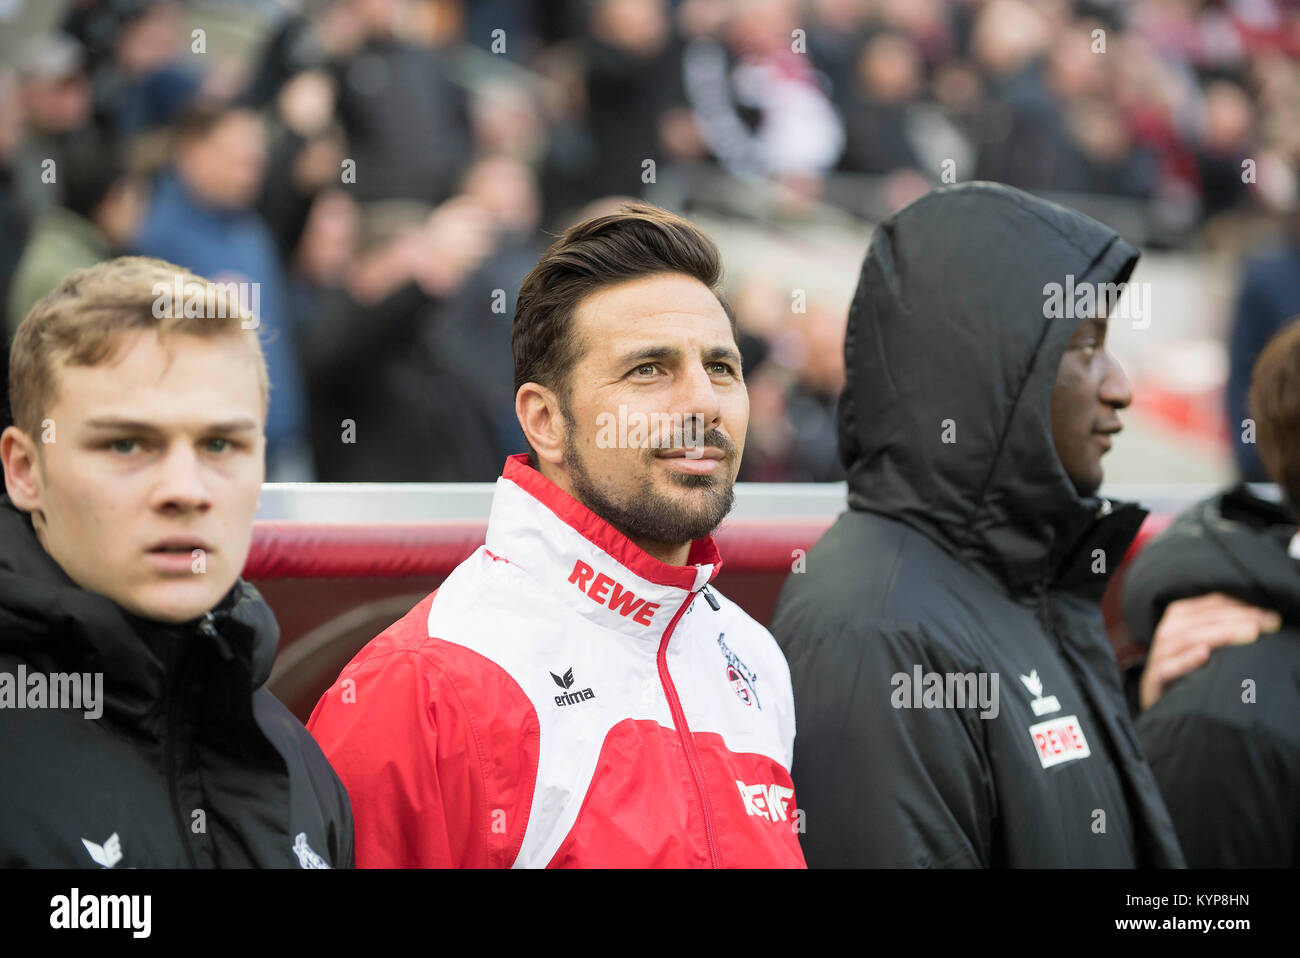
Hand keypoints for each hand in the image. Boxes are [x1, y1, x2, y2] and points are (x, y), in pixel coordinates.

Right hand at [1139, 592, 1280, 709]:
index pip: (1214, 604)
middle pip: (1206, 618)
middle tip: (1270, 623)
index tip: (1273, 617)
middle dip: (1240, 618)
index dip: (1244, 606)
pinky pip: (1170, 666)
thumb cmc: (1190, 666)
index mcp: (1180, 615)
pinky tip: (1204, 654)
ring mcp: (1160, 653)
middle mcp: (1167, 630)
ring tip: (1250, 633)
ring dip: (1221, 634)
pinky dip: (1187, 659)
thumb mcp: (1204, 640)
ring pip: (1189, 638)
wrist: (1159, 695)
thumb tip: (1262, 617)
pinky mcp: (1156, 677)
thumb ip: (1224, 626)